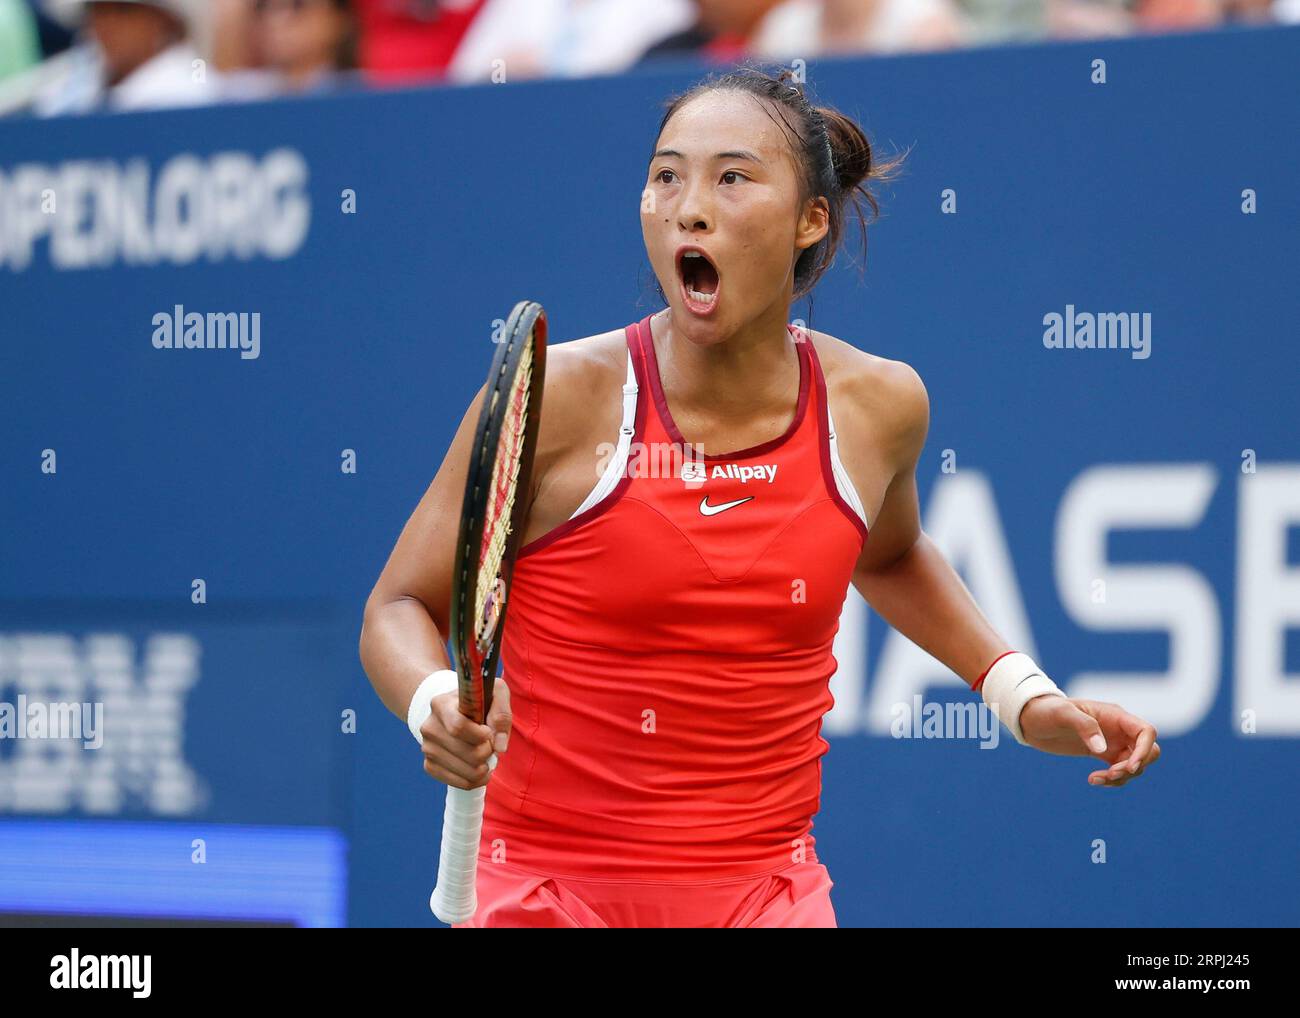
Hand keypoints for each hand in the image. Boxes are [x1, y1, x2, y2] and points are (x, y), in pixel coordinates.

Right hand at [419, 676, 511, 789]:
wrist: (453, 711)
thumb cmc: (478, 701)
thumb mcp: (494, 692)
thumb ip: (501, 713)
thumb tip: (499, 747)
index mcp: (441, 704)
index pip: (458, 727)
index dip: (481, 735)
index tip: (489, 732)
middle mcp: (429, 727)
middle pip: (467, 753)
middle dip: (487, 752)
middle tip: (490, 745)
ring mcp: (427, 748)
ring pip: (466, 772)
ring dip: (484, 768)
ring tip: (486, 756)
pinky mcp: (430, 765)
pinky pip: (459, 783)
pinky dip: (476, 781)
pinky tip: (480, 770)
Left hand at [1018, 695, 1159, 787]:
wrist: (1031, 719)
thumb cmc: (1046, 710)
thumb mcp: (1062, 714)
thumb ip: (1084, 726)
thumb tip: (1102, 750)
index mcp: (1114, 716)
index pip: (1146, 732)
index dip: (1144, 751)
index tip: (1127, 767)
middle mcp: (1118, 729)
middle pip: (1148, 751)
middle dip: (1135, 766)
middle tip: (1111, 773)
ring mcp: (1112, 742)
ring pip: (1134, 765)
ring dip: (1121, 777)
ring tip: (1096, 779)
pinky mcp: (1103, 754)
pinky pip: (1119, 771)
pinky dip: (1112, 780)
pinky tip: (1093, 780)